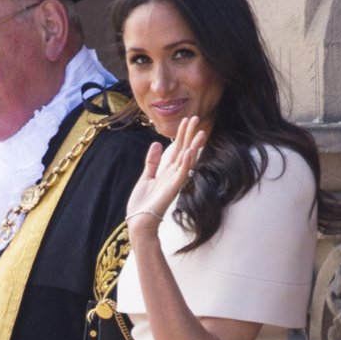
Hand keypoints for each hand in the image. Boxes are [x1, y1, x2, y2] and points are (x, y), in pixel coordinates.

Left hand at [126, 116, 207, 230]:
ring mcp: (174, 182)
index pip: (177, 149)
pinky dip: (186, 163)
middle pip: (183, 150)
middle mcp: (173, 175)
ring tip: (200, 132)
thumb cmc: (143, 203)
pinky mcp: (172, 190)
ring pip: (186, 160)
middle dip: (189, 134)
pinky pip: (181, 175)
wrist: (139, 222)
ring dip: (193, 146)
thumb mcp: (146, 177)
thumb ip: (152, 162)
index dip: (182, 134)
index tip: (187, 119)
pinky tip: (190, 152)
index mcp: (167, 171)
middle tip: (196, 117)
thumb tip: (156, 143)